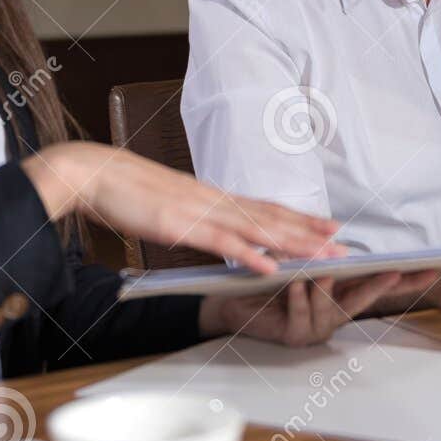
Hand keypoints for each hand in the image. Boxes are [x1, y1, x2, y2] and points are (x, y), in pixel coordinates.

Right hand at [22, 141, 342, 272]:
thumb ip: (197, 219)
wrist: (95, 174)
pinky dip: (249, 255)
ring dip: (294, 243)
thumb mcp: (172, 207)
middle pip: (273, 217)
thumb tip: (214, 230)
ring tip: (324, 254)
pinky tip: (271, 266)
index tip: (329, 226)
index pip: (267, 208)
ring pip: (258, 229)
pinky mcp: (182, 225)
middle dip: (311, 232)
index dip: (301, 218)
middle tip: (345, 243)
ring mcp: (201, 212)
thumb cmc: (127, 192)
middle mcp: (216, 201)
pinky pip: (222, 243)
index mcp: (214, 197)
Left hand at [199, 271, 438, 345]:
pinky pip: (299, 316)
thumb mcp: (301, 265)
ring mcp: (316, 328)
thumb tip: (342, 246)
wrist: (234, 303)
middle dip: (384, 287)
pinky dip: (298, 299)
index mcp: (342, 295)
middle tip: (398, 273)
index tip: (431, 267)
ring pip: (328, 307)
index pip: (379, 282)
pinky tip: (297, 285)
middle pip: (367, 299)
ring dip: (324, 288)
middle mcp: (334, 314)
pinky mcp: (294, 336)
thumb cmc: (270, 282)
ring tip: (324, 271)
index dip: (406, 277)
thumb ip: (321, 260)